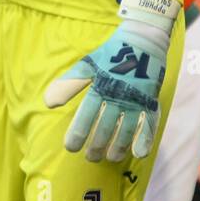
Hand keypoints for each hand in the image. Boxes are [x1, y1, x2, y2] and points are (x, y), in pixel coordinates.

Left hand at [44, 0, 176, 162]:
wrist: (142, 41)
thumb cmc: (109, 55)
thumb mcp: (87, 66)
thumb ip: (69, 84)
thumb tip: (47, 102)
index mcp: (100, 87)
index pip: (86, 115)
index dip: (78, 133)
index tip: (70, 148)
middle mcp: (118, 96)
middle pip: (106, 127)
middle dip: (97, 145)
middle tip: (89, 158)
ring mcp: (137, 100)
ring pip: (126, 130)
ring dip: (118, 146)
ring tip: (110, 159)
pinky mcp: (151, 101)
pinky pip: (149, 124)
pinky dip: (145, 139)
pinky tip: (139, 154)